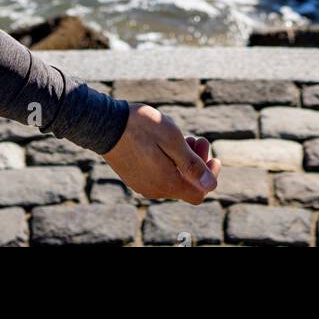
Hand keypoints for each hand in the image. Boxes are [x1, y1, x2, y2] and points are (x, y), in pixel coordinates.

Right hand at [102, 103, 220, 202]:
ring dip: (184, 161)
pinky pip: (159, 176)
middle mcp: (155, 190)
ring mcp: (142, 184)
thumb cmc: (141, 128)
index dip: (210, 178)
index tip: (214, 157)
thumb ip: (192, 165)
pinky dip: (169, 163)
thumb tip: (211, 186)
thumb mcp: (172, 140)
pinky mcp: (134, 177)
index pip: (199, 194)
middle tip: (199, 139)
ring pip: (172, 179)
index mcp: (167, 183)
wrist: (104, 124)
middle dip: (198, 164)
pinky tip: (167, 144)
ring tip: (186, 137)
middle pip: (186, 186)